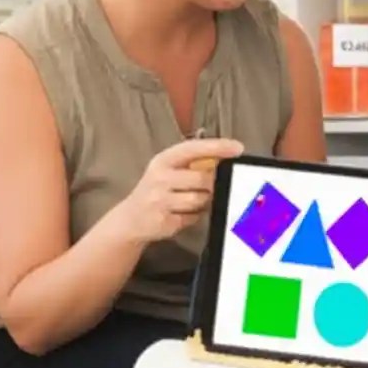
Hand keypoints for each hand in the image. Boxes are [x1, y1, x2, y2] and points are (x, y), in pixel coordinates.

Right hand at [118, 138, 243, 242]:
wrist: (130, 219)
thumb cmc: (157, 190)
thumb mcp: (168, 170)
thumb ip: (193, 163)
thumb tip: (225, 158)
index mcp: (163, 160)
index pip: (193, 148)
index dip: (217, 146)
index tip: (237, 148)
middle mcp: (159, 177)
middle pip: (202, 177)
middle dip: (213, 183)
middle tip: (212, 186)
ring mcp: (160, 200)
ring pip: (199, 200)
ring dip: (202, 202)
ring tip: (190, 201)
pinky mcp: (163, 220)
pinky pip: (192, 217)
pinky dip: (193, 216)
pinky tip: (181, 213)